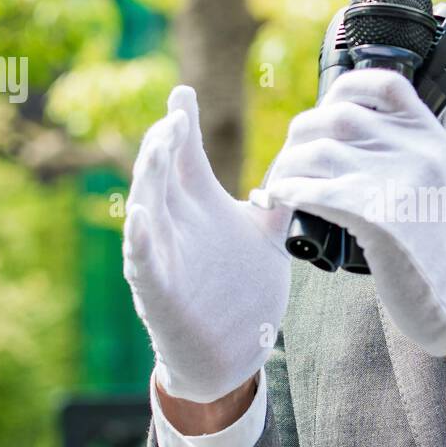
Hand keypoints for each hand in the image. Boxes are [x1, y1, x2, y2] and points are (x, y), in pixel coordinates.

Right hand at [123, 85, 291, 403]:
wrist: (233, 352)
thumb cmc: (243, 292)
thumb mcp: (268, 239)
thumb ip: (279, 203)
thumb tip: (307, 164)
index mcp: (199, 205)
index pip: (185, 154)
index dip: (182, 124)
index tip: (183, 93)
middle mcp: (176, 223)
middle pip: (162, 172)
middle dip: (165, 143)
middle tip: (176, 116)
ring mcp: (163, 255)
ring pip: (146, 207)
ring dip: (149, 178)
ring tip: (159, 147)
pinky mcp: (157, 291)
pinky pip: (141, 261)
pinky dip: (138, 239)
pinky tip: (139, 216)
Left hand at [264, 69, 445, 356]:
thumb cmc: (436, 244)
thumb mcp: (436, 179)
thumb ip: (403, 148)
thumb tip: (342, 126)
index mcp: (431, 137)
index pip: (384, 84)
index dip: (345, 89)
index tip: (326, 110)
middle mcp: (417, 151)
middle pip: (339, 116)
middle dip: (303, 134)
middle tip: (292, 159)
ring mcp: (398, 182)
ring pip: (320, 151)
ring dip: (288, 166)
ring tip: (281, 182)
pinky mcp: (377, 217)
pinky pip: (314, 189)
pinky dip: (288, 191)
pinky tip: (280, 199)